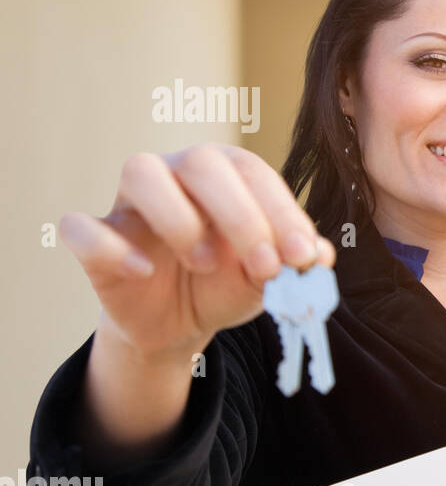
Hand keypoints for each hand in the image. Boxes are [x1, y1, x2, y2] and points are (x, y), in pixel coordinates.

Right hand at [58, 143, 335, 361]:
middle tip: (264, 266)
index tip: (302, 258)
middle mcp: (177, 173)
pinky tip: (143, 270)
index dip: (282, 213)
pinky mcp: (94, 237)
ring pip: (141, 172)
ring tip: (204, 263)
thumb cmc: (228, 282)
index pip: (254, 172)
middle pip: (201, 162)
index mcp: (226, 173)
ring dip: (179, 218)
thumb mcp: (266, 279)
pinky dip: (109, 246)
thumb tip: (322, 256)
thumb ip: (294, 264)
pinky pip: (82, 225)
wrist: (180, 322)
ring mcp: (130, 202)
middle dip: (241, 215)